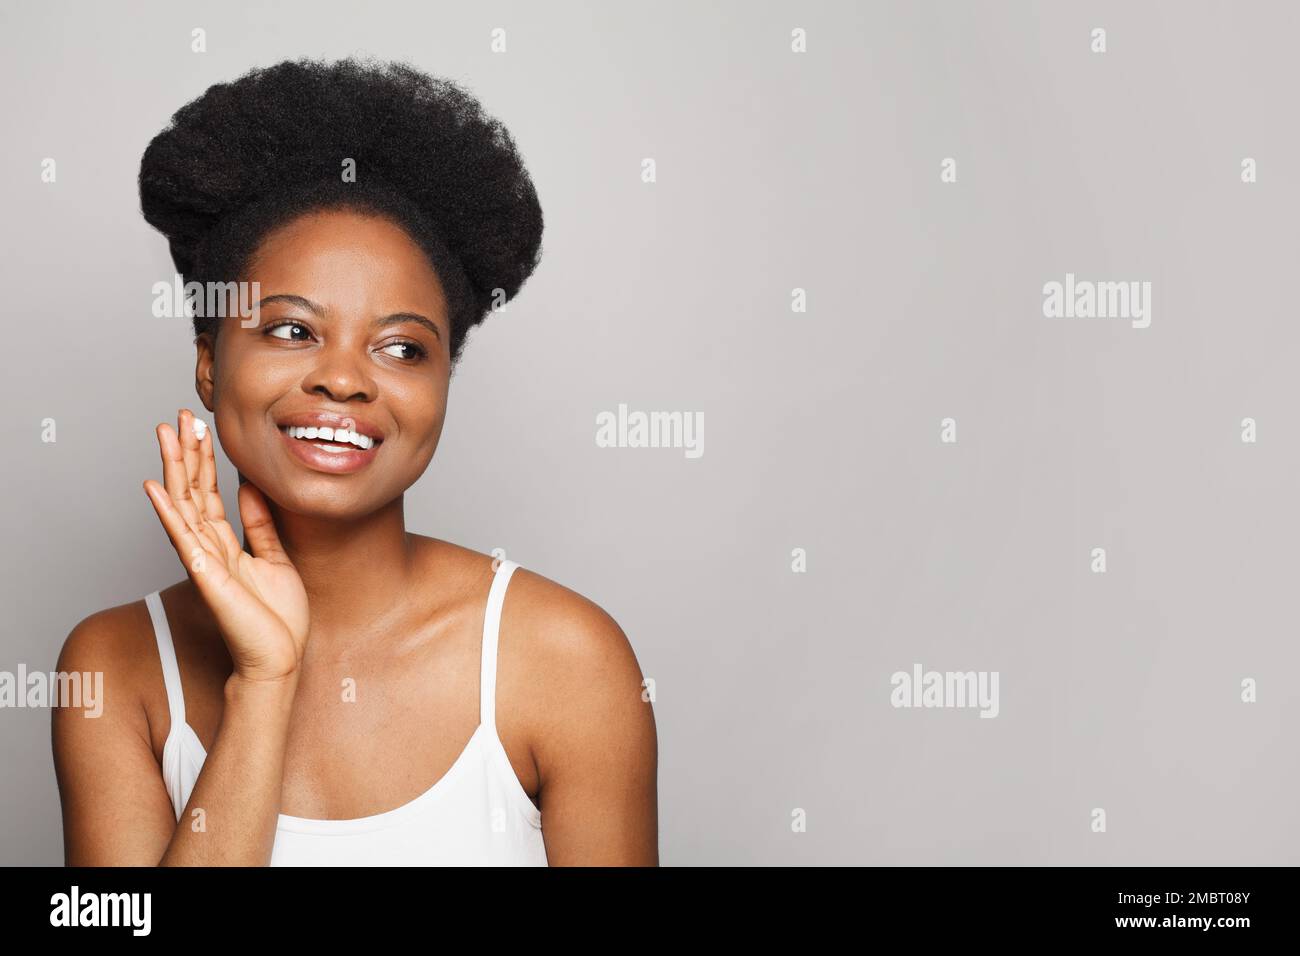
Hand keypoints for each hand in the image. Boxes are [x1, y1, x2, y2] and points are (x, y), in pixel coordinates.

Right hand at [144, 409, 308, 680]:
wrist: (280, 657)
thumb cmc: (278, 617)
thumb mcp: (275, 558)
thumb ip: (260, 524)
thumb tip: (251, 486)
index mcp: (227, 544)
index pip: (209, 493)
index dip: (204, 460)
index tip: (199, 426)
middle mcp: (210, 548)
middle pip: (191, 491)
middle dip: (185, 453)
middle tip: (176, 416)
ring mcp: (204, 560)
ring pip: (184, 505)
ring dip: (174, 468)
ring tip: (164, 434)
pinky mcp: (207, 575)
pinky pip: (185, 538)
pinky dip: (169, 511)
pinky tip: (155, 487)